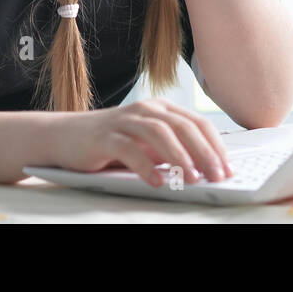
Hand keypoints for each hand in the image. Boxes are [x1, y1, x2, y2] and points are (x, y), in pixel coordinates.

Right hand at [57, 98, 233, 185]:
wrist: (64, 136)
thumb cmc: (112, 142)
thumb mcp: (148, 145)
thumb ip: (172, 151)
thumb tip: (207, 169)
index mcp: (162, 109)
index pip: (198, 123)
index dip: (216, 145)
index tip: (228, 169)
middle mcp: (147, 109)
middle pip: (184, 126)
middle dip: (205, 152)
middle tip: (218, 175)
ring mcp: (125, 120)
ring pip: (160, 133)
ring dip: (180, 156)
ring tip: (193, 178)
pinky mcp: (105, 136)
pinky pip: (129, 149)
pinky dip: (146, 166)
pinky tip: (157, 182)